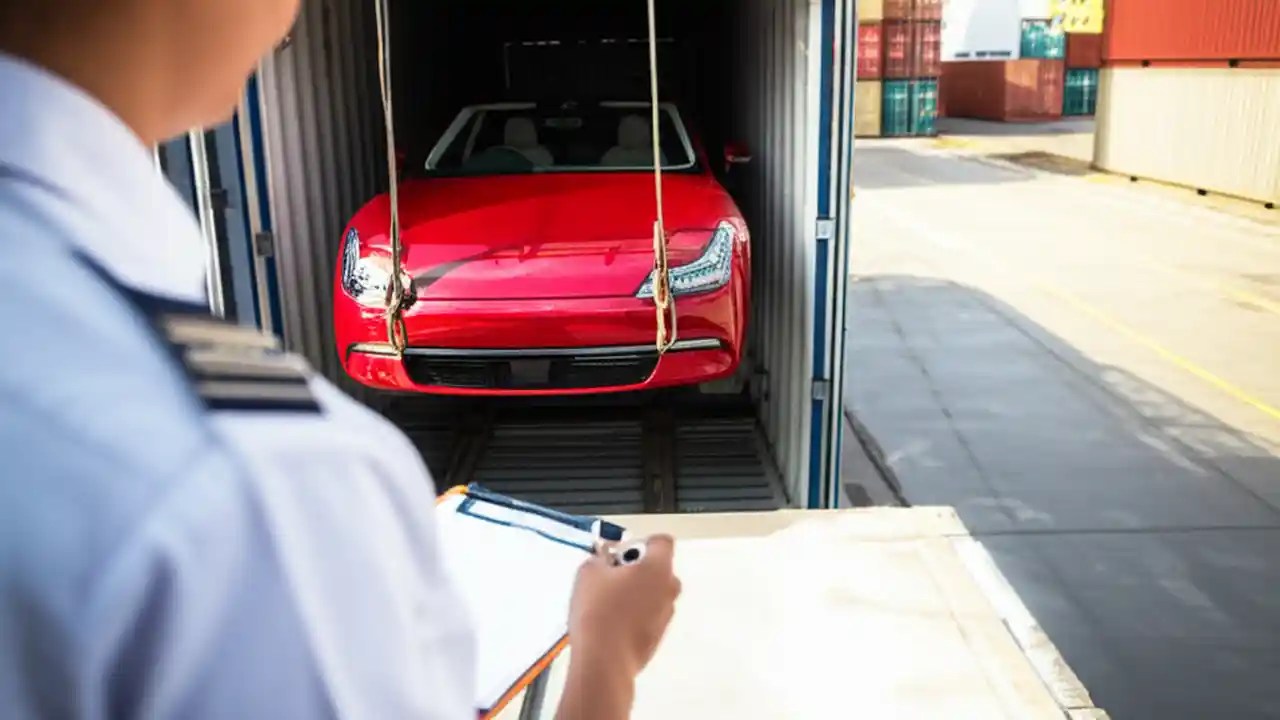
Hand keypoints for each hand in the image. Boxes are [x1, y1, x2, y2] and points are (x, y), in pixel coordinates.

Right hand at [555, 535, 680, 719]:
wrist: (605, 660)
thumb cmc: (599, 611)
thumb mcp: (589, 572)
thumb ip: (600, 558)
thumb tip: (605, 559)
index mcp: (658, 567)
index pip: (661, 542)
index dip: (639, 544)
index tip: (618, 556)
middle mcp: (669, 589)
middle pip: (658, 569)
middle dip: (636, 570)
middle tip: (609, 578)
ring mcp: (666, 615)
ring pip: (653, 594)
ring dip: (635, 594)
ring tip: (606, 604)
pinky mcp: (658, 637)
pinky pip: (648, 616)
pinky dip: (634, 615)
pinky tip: (610, 624)